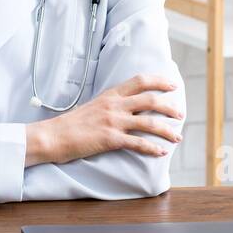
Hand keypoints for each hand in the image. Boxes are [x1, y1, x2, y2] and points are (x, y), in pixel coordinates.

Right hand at [25, 74, 183, 166]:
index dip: (159, 81)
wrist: (52, 136)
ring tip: (177, 136)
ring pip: (148, 123)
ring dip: (167, 130)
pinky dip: (152, 148)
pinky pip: (137, 143)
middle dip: (169, 107)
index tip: (172, 86)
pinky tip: (161, 152)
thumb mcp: (93, 106)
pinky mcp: (109, 139)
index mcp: (110, 94)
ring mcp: (112, 122)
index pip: (139, 81)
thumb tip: (127, 108)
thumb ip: (111, 105)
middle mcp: (114, 105)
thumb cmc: (71, 124)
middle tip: (179, 114)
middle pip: (150, 100)